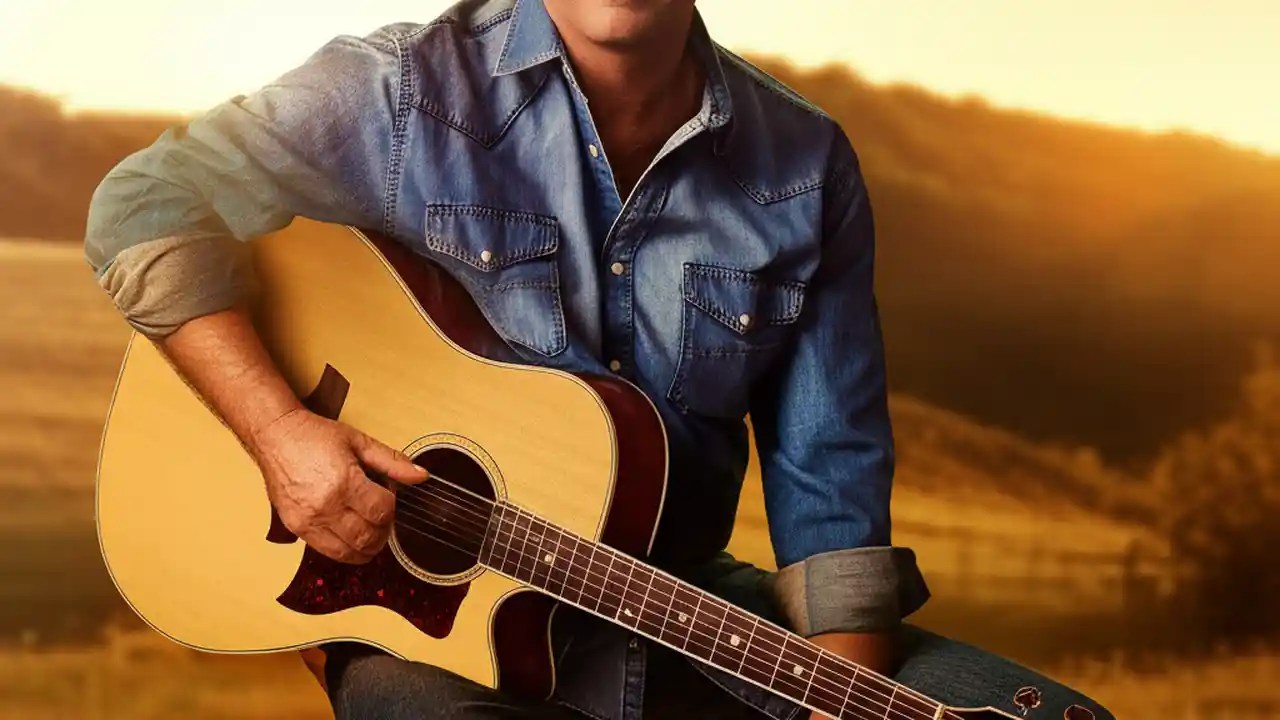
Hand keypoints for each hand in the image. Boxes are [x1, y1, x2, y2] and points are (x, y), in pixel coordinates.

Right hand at [249, 407, 427, 562]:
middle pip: (368, 536)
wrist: (275, 436)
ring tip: (371, 532)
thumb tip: (421, 475)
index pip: (382, 510)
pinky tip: (351, 537)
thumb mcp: (359, 442)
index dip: (392, 508)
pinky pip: (327, 551)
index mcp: (344, 482)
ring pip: (349, 551)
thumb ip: (392, 462)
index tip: (389, 499)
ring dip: (367, 547)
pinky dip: (345, 550)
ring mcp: (309, 520)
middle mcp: (325, 505)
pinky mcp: (296, 527)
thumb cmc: (314, 436)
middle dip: (383, 532)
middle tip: (383, 519)